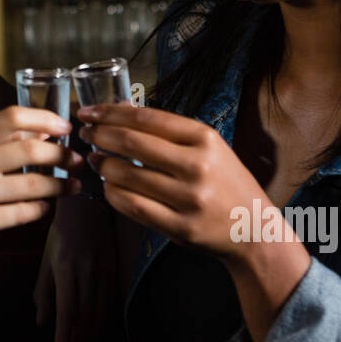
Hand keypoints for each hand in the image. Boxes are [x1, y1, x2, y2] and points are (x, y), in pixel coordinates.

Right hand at [0, 106, 83, 269]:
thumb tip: (45, 130)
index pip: (12, 116)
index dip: (45, 118)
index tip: (66, 128)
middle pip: (31, 149)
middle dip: (63, 155)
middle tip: (77, 161)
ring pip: (34, 184)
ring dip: (61, 185)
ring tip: (74, 187)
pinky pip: (24, 212)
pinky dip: (42, 209)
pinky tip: (46, 207)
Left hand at [33, 194, 115, 341]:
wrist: (89, 207)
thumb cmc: (62, 234)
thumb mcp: (47, 259)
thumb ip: (43, 291)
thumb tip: (42, 322)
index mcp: (65, 268)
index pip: (66, 310)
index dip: (64, 336)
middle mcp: (86, 271)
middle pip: (85, 316)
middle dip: (77, 341)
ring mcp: (103, 270)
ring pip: (100, 312)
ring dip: (91, 335)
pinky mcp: (114, 269)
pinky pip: (110, 302)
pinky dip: (104, 320)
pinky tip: (98, 331)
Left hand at [75, 103, 277, 261]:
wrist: (255, 230)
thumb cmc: (226, 182)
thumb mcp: (210, 148)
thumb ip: (170, 132)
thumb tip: (122, 111)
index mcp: (205, 138)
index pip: (147, 118)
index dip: (111, 113)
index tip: (89, 112)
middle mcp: (198, 166)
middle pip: (133, 143)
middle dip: (100, 135)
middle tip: (85, 133)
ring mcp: (189, 199)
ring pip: (128, 175)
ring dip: (103, 165)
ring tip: (95, 158)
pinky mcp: (181, 228)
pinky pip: (134, 206)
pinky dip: (113, 194)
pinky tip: (107, 186)